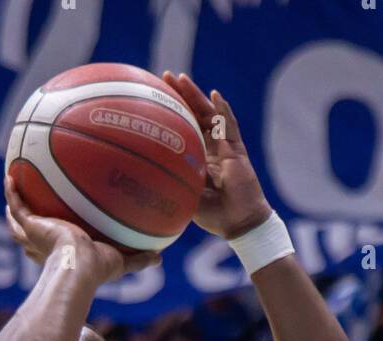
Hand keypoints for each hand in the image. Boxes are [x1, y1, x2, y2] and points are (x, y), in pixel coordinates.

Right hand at [4, 176, 160, 284]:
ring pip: (17, 220)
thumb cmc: (98, 270)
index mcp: (61, 256)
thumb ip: (138, 259)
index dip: (49, 239)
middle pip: (30, 234)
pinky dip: (12, 191)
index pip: (51, 248)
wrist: (79, 266)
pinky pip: (18, 204)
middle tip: (30, 207)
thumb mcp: (121, 262)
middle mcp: (44, 247)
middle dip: (27, 222)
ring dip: (14, 205)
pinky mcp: (31, 224)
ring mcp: (35, 235)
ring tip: (13, 187)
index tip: (53, 228)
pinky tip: (10, 175)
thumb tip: (160, 257)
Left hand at [161, 73, 270, 239]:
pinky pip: (230, 126)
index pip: (183, 127)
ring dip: (197, 96)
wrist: (239, 223)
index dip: (171, 111)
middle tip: (165, 76)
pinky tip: (215, 96)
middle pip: (195, 113)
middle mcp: (210, 148)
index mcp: (197, 158)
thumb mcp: (185, 195)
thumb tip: (144, 178)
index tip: (153, 95)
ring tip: (183, 79)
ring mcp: (225, 146)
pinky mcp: (238, 150)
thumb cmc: (214, 215)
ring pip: (210, 114)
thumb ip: (172, 183)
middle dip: (181, 94)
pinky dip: (223, 110)